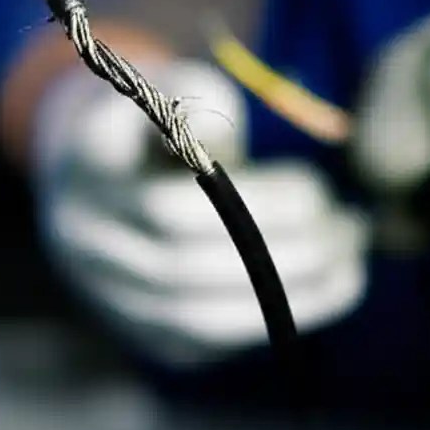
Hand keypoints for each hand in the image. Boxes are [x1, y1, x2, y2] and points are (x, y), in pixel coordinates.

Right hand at [34, 59, 367, 366]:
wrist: (98, 189)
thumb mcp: (169, 90)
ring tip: (349, 258)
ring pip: (192, 308)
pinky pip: (206, 339)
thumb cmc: (154, 130)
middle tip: (343, 218)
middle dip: (274, 236)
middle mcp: (80, 231)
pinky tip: (327, 290)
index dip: (221, 184)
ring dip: (283, 290)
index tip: (309, 183)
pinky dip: (270, 319)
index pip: (138, 171)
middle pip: (178, 248)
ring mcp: (104, 290)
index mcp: (85, 158)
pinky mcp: (138, 332)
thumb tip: (222, 137)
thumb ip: (198, 99)